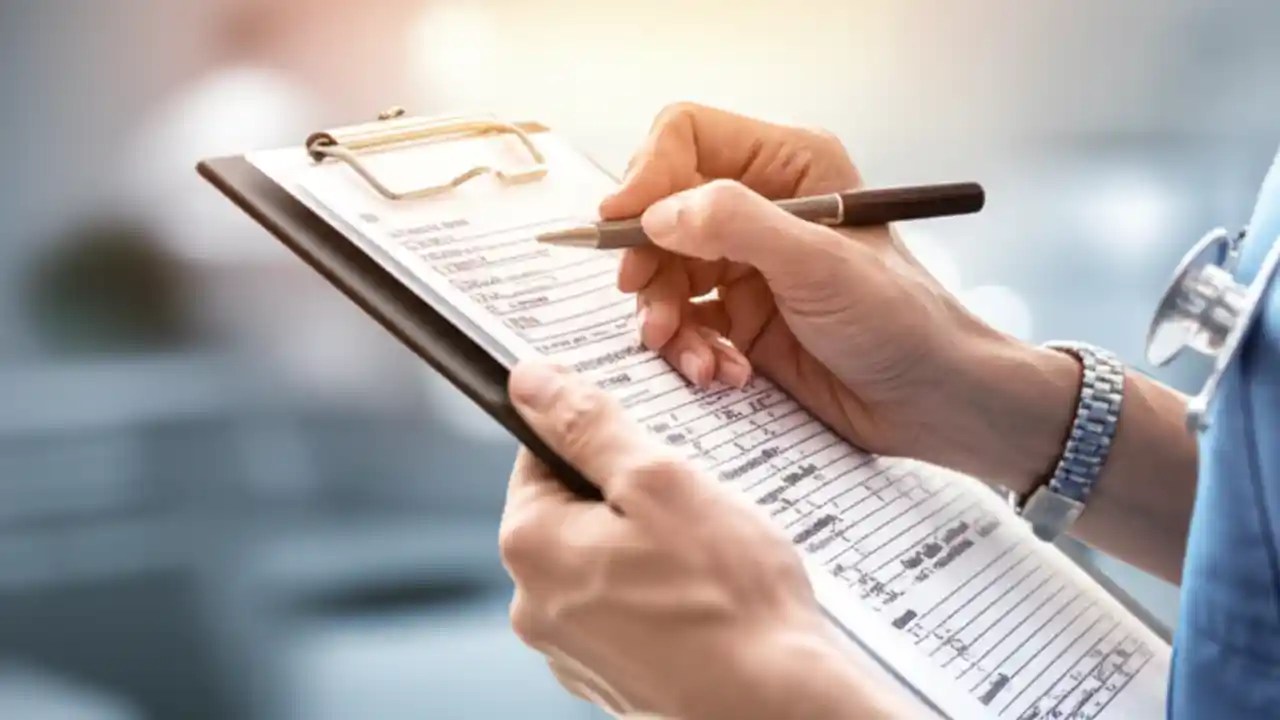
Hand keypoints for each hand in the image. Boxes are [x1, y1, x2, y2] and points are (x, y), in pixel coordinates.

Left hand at [500, 360, 903, 718]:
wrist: (776, 705)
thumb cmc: (729, 599)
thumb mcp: (661, 480)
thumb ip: (589, 425)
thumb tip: (531, 382)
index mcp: (532, 544)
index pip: (538, 456)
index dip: (597, 439)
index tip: (646, 446)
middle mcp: (534, 603)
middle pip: (570, 511)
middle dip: (627, 496)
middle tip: (690, 502)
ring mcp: (571, 648)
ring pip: (601, 561)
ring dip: (645, 547)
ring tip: (705, 557)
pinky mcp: (610, 677)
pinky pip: (623, 611)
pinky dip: (657, 597)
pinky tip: (703, 600)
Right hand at [606, 103, 1078, 487]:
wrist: (932, 400)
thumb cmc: (901, 320)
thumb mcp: (819, 263)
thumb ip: (736, 225)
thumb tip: (656, 214)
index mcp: (789, 166)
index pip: (688, 138)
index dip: (649, 174)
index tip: (623, 222)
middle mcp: (762, 208)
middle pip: (662, 213)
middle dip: (650, 266)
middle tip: (650, 310)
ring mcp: (747, 265)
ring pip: (665, 275)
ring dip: (668, 321)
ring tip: (695, 359)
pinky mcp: (741, 318)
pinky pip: (684, 323)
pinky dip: (691, 352)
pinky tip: (722, 375)